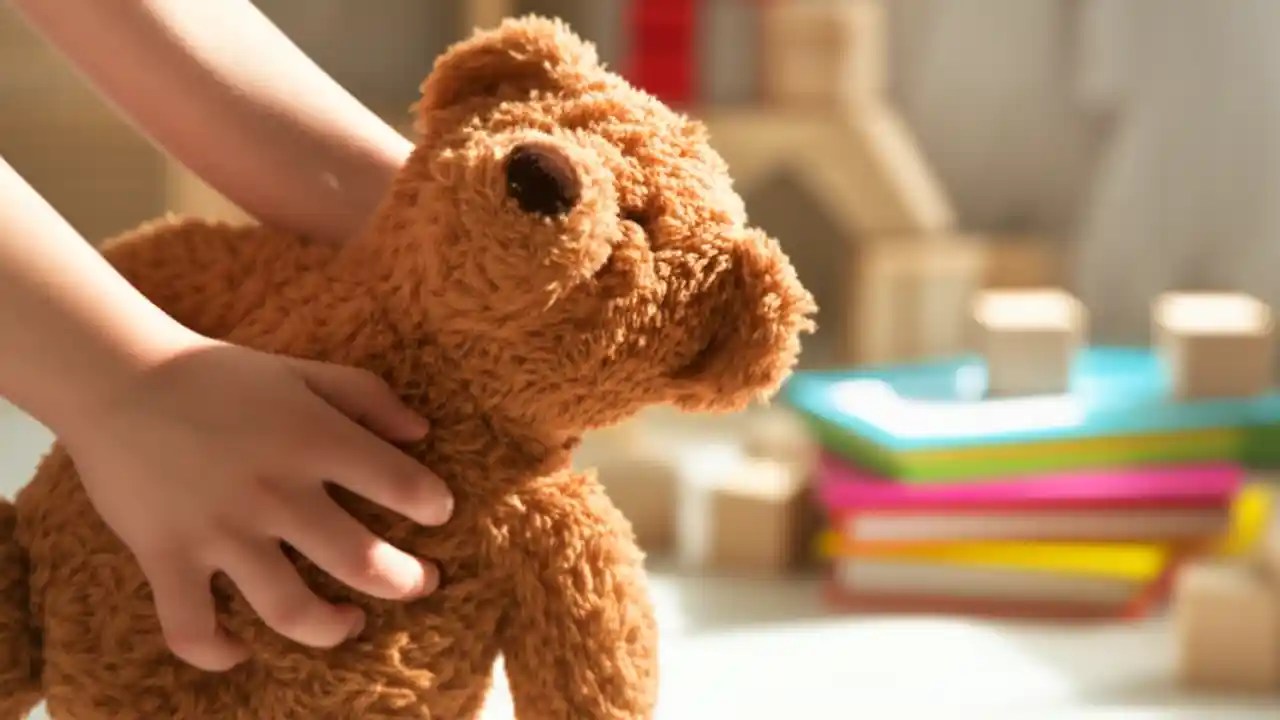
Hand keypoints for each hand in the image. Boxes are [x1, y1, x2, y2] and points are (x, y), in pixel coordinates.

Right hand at [59, 330, 451, 671]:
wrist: (117, 377)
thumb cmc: (219, 376)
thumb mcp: (302, 371)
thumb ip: (367, 396)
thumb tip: (423, 433)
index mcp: (313, 439)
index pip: (400, 483)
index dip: (432, 503)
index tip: (437, 512)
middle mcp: (274, 492)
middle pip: (362, 562)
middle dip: (407, 582)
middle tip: (422, 582)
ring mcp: (220, 532)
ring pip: (290, 610)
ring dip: (333, 628)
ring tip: (352, 622)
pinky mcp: (167, 557)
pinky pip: (192, 628)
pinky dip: (217, 652)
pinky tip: (241, 652)